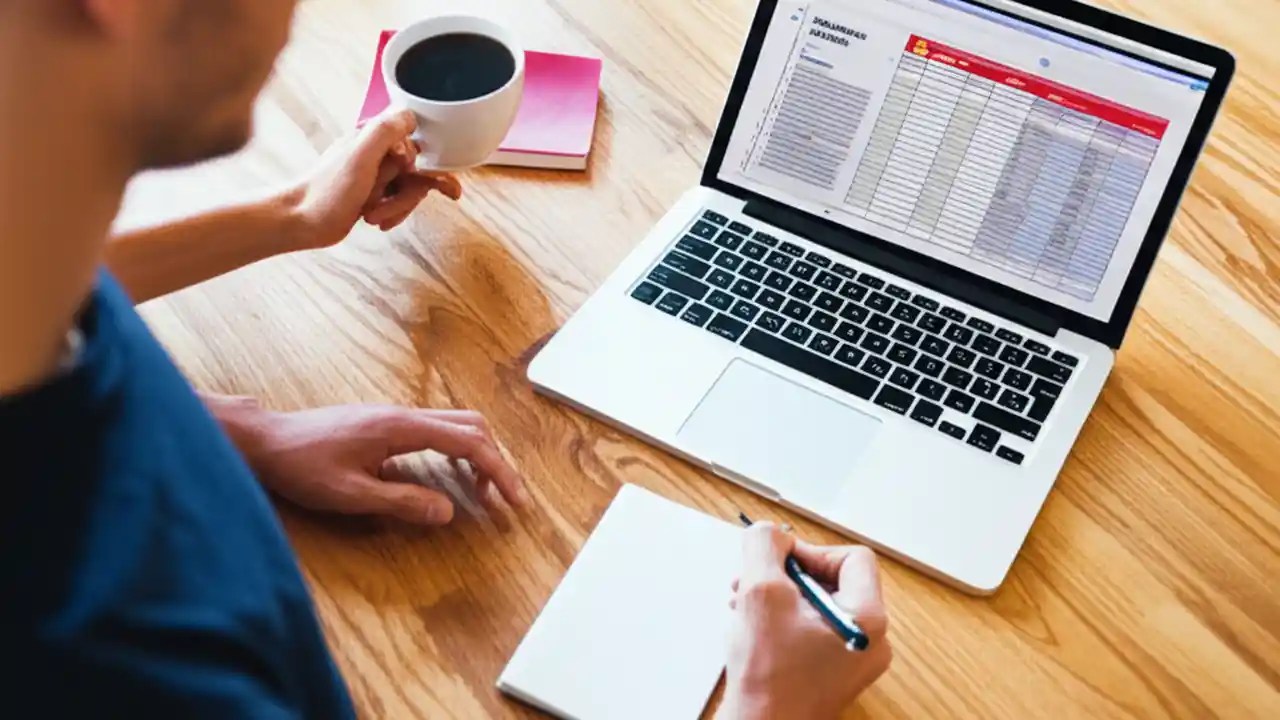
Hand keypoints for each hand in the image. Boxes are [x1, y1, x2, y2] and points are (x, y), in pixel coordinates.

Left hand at [210, 396, 527, 525]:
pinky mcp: (386, 422)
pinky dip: (457, 451)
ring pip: (456, 424)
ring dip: (478, 454)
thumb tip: (448, 511)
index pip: (469, 443)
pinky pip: (437, 428)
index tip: (514, 500)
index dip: (498, 471)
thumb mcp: (351, 495)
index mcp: (402, 428)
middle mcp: (405, 413)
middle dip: (497, 461)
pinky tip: (447, 478)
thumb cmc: (301, 466)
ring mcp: (396, 414)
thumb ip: (402, 502)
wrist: (266, 440)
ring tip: (484, 491)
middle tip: (506, 498)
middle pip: (472, 426)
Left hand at [283, 109, 462, 248]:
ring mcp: (377, 174)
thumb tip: (412, 115)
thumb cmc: (327, 191)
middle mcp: (378, 152)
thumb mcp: (360, 156)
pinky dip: (393, 214)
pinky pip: (399, 202)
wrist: (303, 222)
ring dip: (397, 207)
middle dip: (407, 194)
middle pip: (419, 171)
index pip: (419, 143)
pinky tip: (376, 219)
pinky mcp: (374, 193)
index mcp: (375, 137)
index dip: (426, 165)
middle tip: (390, 204)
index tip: (432, 182)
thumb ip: (386, 131)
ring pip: (411, 189)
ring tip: (373, 214)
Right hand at [720, 523, 891, 719]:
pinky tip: (754, 629)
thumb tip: (771, 534)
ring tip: (745, 605)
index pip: (852, 558)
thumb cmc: (768, 680)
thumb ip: (765, 547)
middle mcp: (869, 641)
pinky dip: (783, 621)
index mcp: (868, 620)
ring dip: (779, 596)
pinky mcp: (832, 672)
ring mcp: (852, 659)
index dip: (811, 551)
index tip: (778, 561)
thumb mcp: (760, 593)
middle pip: (832, 580)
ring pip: (818, 604)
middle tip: (753, 581)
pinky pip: (812, 629)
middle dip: (786, 575)